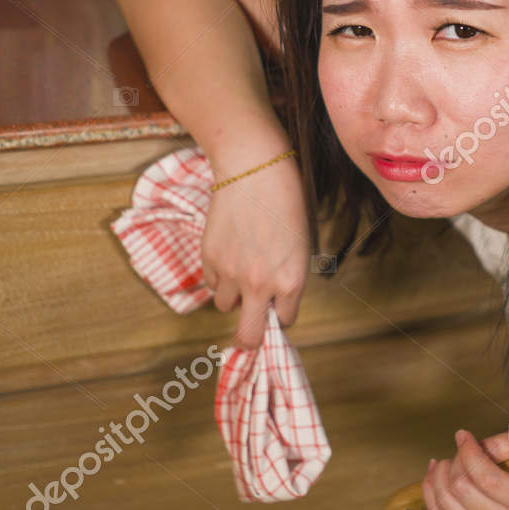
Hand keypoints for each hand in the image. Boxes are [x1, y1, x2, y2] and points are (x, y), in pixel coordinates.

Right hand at [201, 143, 310, 350]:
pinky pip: (212, 283)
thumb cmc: (286, 203)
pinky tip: (230, 250)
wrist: (255, 170)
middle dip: (250, 339)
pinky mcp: (209, 257)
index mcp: (291, 281)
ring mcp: (231, 272)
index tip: (280, 304)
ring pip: (226, 306)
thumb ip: (287, 278)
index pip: (286, 320)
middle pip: (249, 337)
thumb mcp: (299, 246)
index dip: (282, 312)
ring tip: (242, 268)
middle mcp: (260, 283)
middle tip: (251, 332)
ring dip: (234, 296)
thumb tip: (273, 304)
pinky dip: (220, 275)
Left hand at [423, 423, 508, 509]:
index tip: (463, 436)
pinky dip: (431, 493)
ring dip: (440, 477)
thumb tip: (486, 447)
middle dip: (455, 463)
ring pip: (447, 505)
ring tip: (448, 463)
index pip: (489, 480)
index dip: (469, 454)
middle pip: (464, 491)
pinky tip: (435, 476)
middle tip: (459, 450)